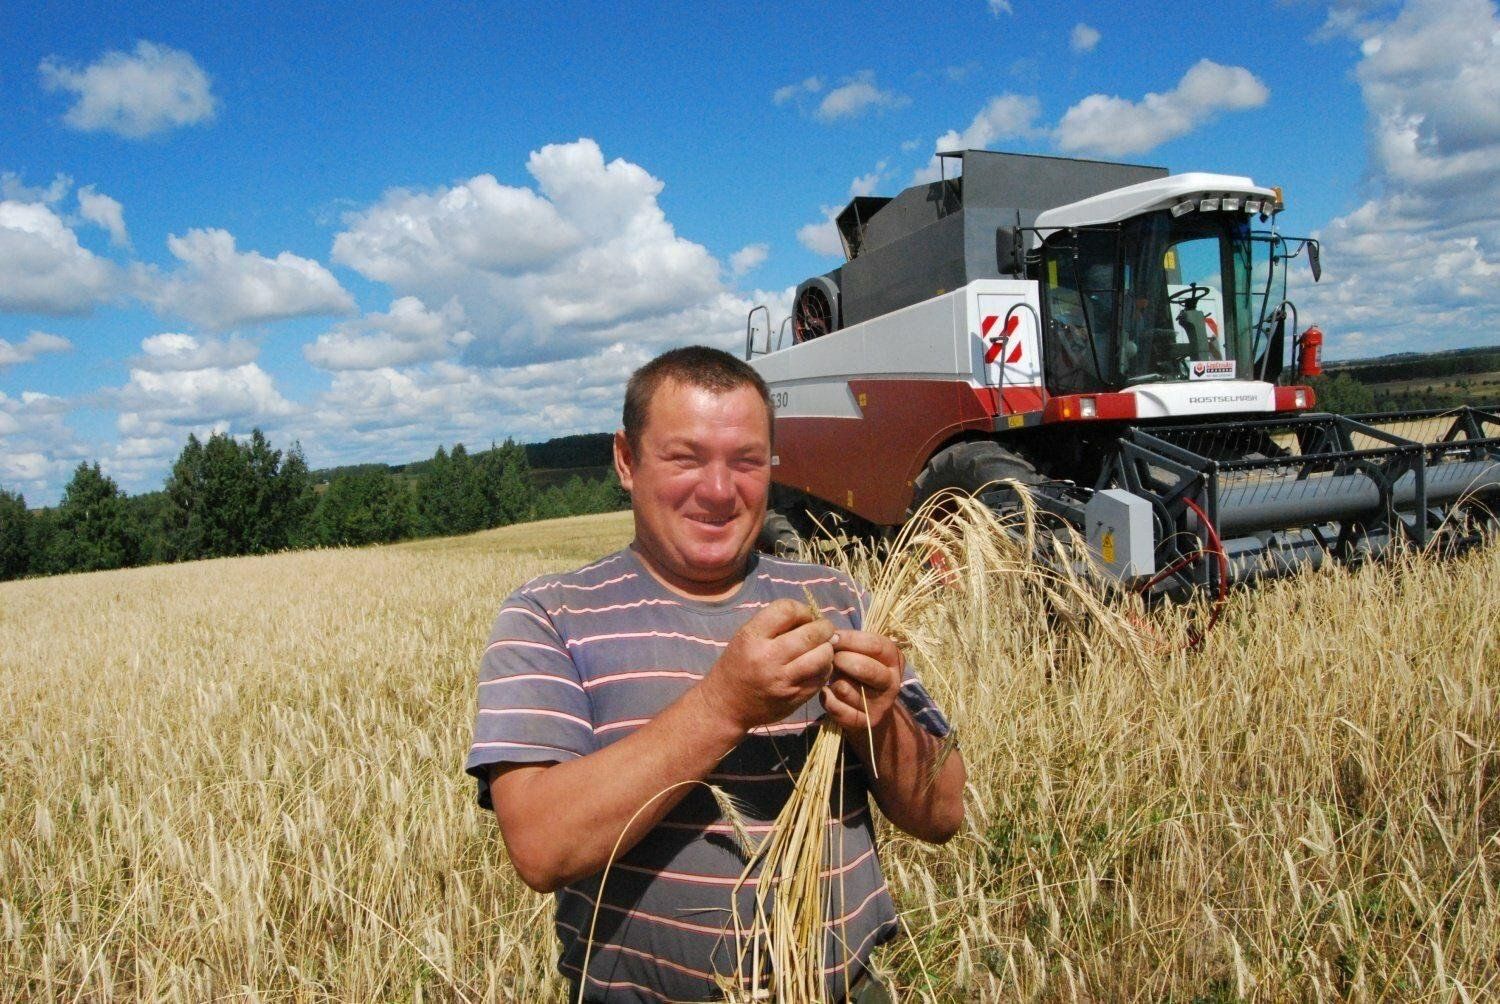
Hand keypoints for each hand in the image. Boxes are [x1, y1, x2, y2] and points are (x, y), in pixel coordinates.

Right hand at [698, 599, 836, 732]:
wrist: (726, 705)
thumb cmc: (737, 665)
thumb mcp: (746, 638)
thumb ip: (775, 625)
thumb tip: (812, 618)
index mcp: (752, 637)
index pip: (787, 610)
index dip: (802, 610)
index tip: (804, 617)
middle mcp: (768, 658)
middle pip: (811, 634)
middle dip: (824, 628)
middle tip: (824, 630)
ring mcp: (783, 680)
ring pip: (822, 656)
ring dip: (827, 649)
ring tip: (822, 648)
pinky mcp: (795, 698)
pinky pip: (821, 677)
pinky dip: (824, 668)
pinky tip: (816, 666)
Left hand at [820, 629, 902, 737]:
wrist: (872, 710)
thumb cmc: (861, 672)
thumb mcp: (864, 653)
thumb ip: (851, 643)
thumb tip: (828, 636)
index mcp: (895, 660)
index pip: (875, 645)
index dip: (850, 639)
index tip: (832, 637)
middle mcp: (892, 683)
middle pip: (865, 668)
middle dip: (841, 660)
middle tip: (831, 658)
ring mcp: (880, 706)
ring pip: (845, 689)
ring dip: (832, 681)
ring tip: (832, 678)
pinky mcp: (866, 723)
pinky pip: (836, 708)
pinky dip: (827, 698)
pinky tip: (828, 693)